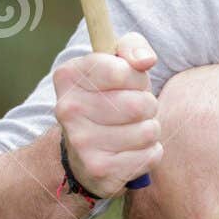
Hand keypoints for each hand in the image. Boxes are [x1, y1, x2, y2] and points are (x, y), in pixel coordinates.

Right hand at [52, 31, 162, 197]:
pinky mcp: (99, 170)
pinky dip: (149, 153)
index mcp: (68, 76)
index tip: (127, 83)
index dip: (137, 77)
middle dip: (148, 106)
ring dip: (149, 130)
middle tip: (134, 111)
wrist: (82, 152)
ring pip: (149, 131)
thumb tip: (146, 60)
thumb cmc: (109, 97)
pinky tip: (130, 151)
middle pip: (141, 104)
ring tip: (131, 130)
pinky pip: (151, 155)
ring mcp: (81, 142)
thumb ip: (133, 47)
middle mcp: (67, 109)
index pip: (123, 71)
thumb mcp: (117, 62)